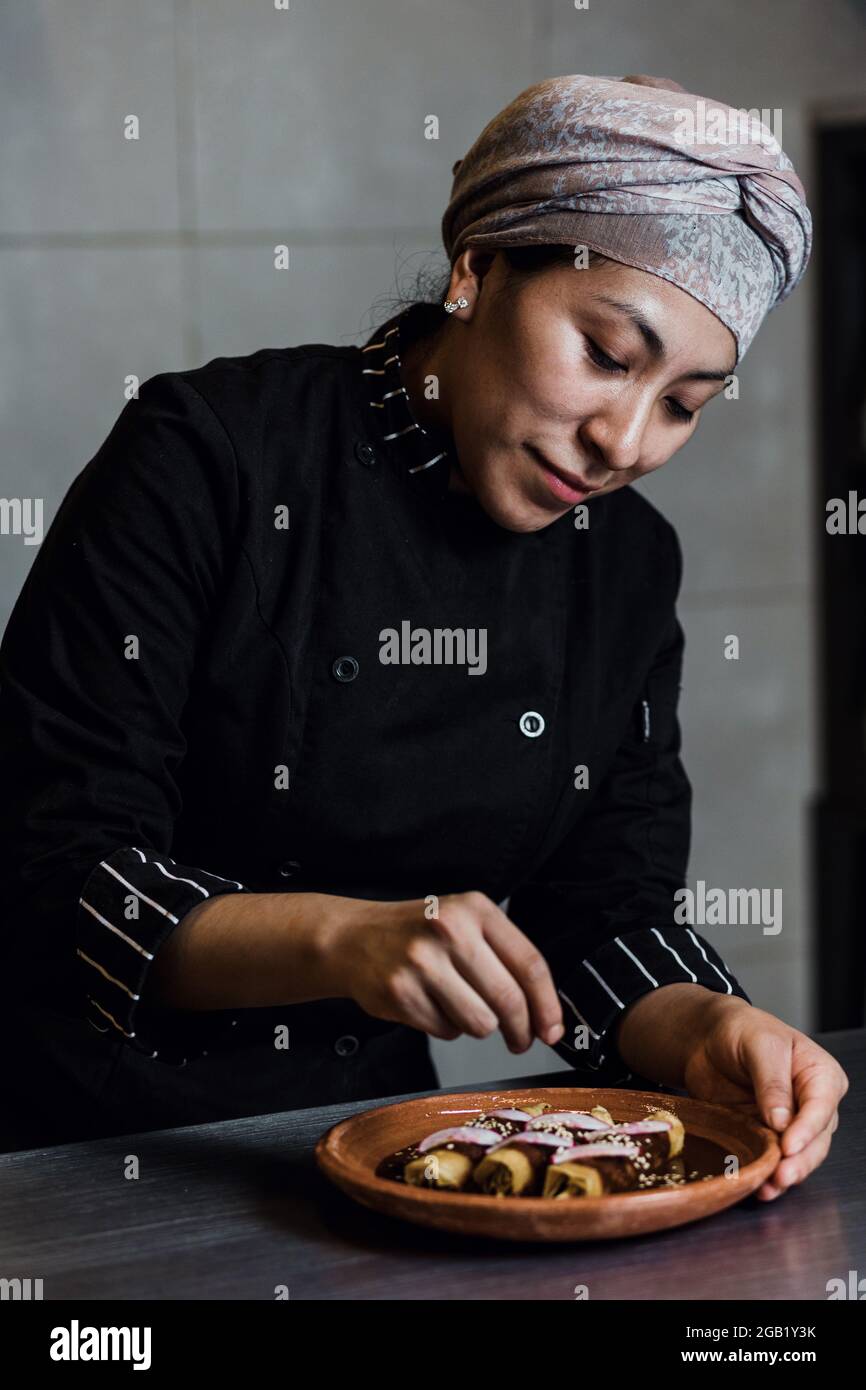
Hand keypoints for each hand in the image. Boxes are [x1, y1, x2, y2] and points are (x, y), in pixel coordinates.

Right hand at [326, 890, 564, 1052]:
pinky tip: (430, 1004)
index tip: (552, 1029)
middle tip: (520, 1041)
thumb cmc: (418, 933)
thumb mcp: (463, 921)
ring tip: (458, 1006)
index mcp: (475, 909)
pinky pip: (446, 1031)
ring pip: (479, 1023)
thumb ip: (503, 956)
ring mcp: (422, 962)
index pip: (529, 963)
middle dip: (521, 1030)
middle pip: (508, 999)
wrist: (353, 937)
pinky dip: (445, 1027)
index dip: (547, 1005)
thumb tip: (543, 1013)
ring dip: (477, 1026)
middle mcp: (449, 930)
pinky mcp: (401, 993)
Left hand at [680, 995, 848, 1199]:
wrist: (709, 1039)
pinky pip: (772, 1160)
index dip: (806, 1130)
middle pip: (816, 1140)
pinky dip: (766, 1175)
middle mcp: (812, 1104)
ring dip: (784, 1174)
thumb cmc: (742, 1030)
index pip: (821, 1108)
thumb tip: (781, 1121)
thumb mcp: (760, 1045)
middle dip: (799, 1161)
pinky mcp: (767, 1136)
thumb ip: (772, 1082)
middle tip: (780, 1176)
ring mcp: (791, 1124)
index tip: (788, 1147)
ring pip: (798, 1157)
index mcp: (821, 1076)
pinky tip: (757, 1187)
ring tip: (767, 1188)